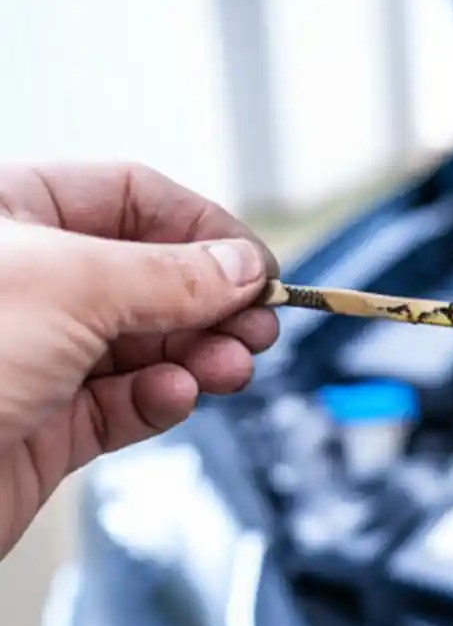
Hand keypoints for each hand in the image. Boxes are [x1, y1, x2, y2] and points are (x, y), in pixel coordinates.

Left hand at [0, 164, 279, 555]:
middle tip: (256, 323)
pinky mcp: (45, 425)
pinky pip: (126, 404)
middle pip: (152, 276)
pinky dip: (162, 401)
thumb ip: (169, 274)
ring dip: (200, 356)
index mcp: (13, 218)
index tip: (255, 266)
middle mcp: (28, 284)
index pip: (132, 200)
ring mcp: (37, 357)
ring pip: (148, 345)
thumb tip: (240, 266)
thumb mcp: (67, 287)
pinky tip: (175, 397)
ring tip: (229, 366)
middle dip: (213, 302)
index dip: (203, 230)